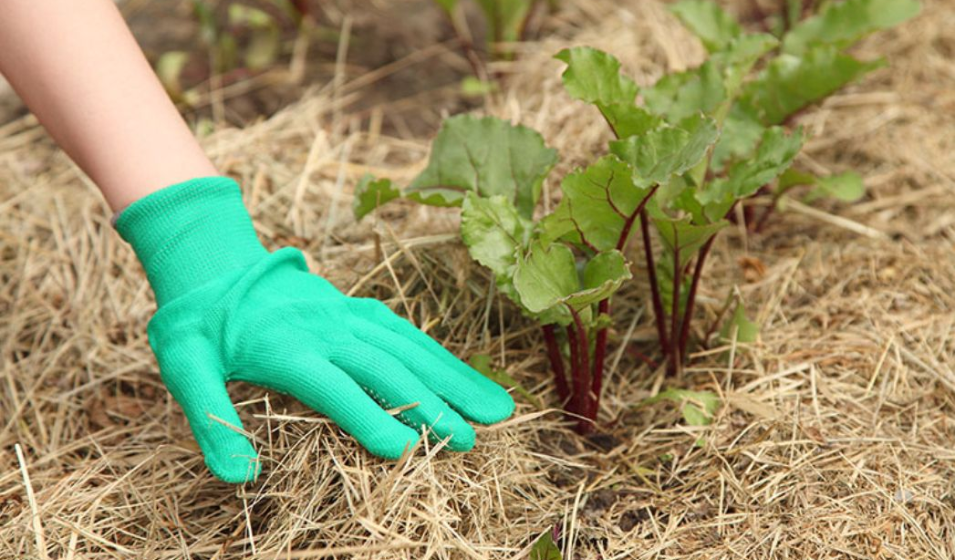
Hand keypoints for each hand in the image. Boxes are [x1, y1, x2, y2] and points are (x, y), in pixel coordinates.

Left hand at [114, 177, 514, 482]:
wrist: (215, 265)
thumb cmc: (198, 326)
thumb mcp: (183, 369)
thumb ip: (211, 419)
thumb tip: (241, 476)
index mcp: (285, 347)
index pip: (334, 387)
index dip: (367, 417)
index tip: (401, 452)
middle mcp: (328, 330)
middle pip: (387, 368)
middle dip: (431, 405)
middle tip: (470, 440)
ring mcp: (350, 315)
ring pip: (411, 348)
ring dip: (454, 378)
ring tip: (497, 409)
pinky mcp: (361, 309)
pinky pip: (409, 334)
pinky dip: (444, 357)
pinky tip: (469, 379)